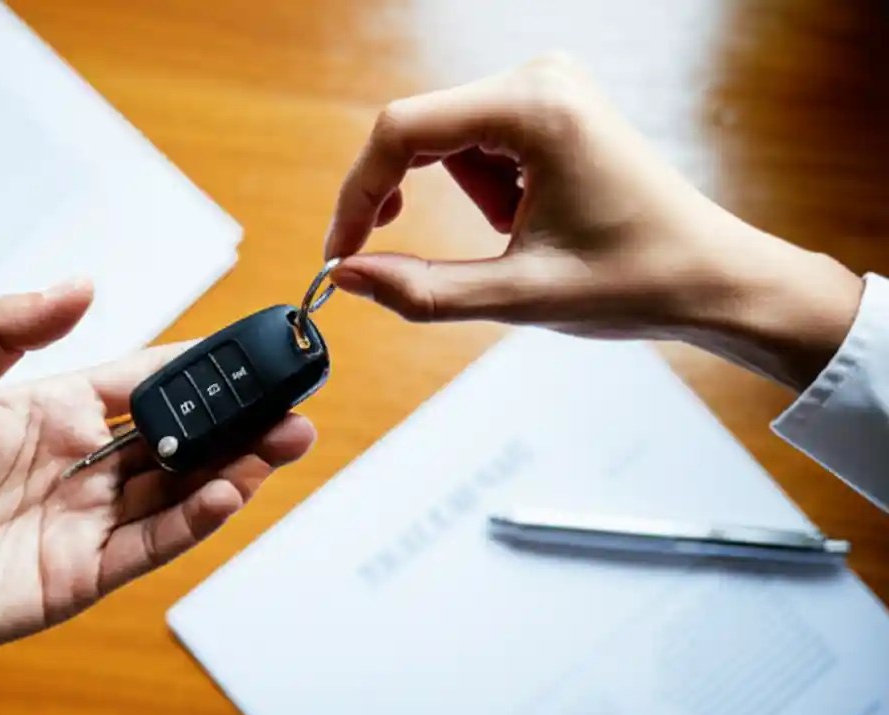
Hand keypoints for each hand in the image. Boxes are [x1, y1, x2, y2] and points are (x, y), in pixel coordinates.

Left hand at [0, 280, 314, 667]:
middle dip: (239, 422)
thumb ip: (8, 328)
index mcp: (53, 409)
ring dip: (236, 469)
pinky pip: (149, 544)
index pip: (146, 381)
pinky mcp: (78, 575)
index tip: (250, 352)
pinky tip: (226, 494)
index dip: (199, 369)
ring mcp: (84, 520)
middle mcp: (81, 463)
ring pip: (180, 491)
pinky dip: (193, 522)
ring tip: (286, 443)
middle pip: (181, 438)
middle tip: (294, 404)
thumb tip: (81, 282)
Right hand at [323, 54, 862, 389]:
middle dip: (408, 201)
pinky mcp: (552, 105)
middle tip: (403, 259)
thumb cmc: (638, 281)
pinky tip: (531, 220)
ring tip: (523, 237)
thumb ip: (422, 291)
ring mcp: (548, 86)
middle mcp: (540, 77)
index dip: (357, 194)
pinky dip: (487, 192)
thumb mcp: (519, 297)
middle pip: (419, 130)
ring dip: (468, 201)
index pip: (402, 130)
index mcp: (536, 108)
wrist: (714, 278)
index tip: (341, 254)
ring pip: (448, 142)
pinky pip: (479, 143)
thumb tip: (346, 278)